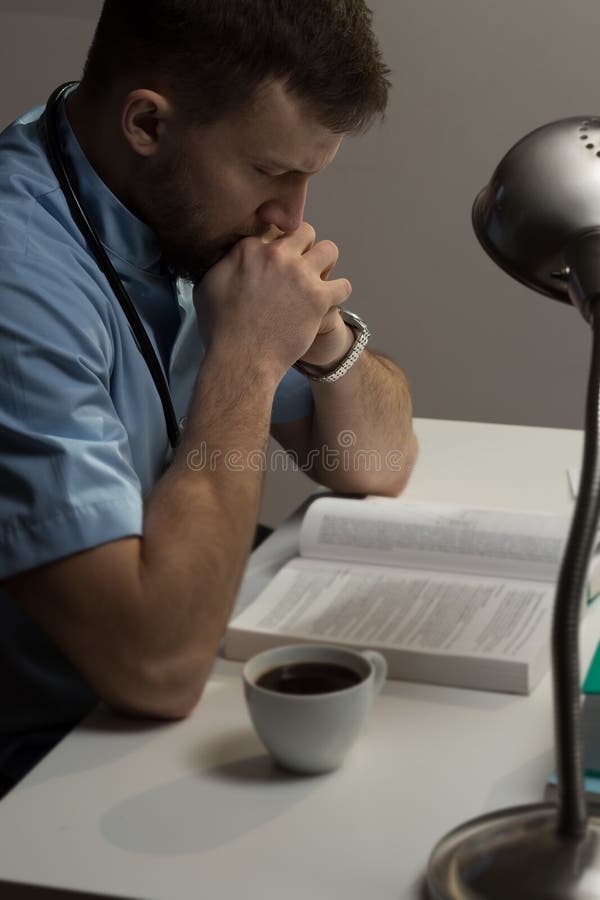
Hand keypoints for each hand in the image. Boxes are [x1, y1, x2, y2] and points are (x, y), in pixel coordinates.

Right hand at [193, 223, 351, 382]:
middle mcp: (277, 255)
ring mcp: (300, 275)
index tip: (276, 265)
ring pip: (329, 250)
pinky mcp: (318, 298)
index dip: (277, 248)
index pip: (274, 232)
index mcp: (249, 249)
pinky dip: (338, 293)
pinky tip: (328, 302)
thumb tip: (228, 256)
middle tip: (300, 268)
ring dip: (326, 264)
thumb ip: (222, 263)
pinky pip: (343, 285)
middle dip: (305, 247)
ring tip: (318, 280)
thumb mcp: (207, 287)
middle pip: (305, 232)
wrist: (241, 360)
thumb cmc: (221, 330)